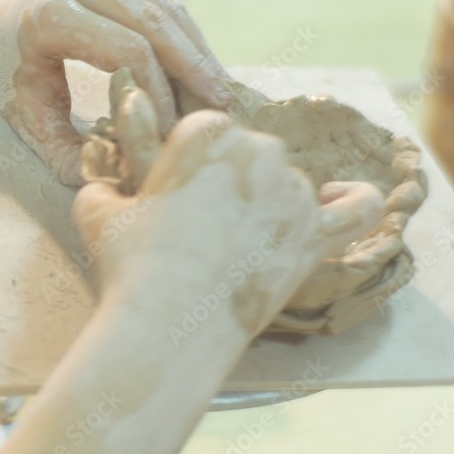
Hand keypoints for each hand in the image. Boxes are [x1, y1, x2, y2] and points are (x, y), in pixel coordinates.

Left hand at [0, 0, 232, 185]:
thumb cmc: (7, 75)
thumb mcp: (26, 118)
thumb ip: (62, 153)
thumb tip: (108, 182)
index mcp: (49, 17)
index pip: (127, 51)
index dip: (158, 92)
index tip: (172, 129)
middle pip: (154, 23)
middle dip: (193, 68)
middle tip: (220, 108)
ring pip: (165, 7)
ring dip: (197, 51)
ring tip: (219, 91)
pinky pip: (160, 0)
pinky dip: (185, 35)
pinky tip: (201, 68)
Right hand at [71, 94, 384, 333]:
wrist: (168, 323)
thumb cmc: (130, 265)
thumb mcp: (97, 213)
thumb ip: (101, 186)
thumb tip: (102, 186)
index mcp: (206, 132)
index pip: (205, 130)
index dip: (188, 163)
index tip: (174, 194)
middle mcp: (257, 150)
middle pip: (250, 152)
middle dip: (229, 181)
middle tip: (200, 225)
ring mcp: (293, 192)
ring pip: (288, 184)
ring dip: (268, 204)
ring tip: (238, 241)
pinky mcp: (315, 235)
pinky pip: (356, 209)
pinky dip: (354, 200)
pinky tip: (338, 199)